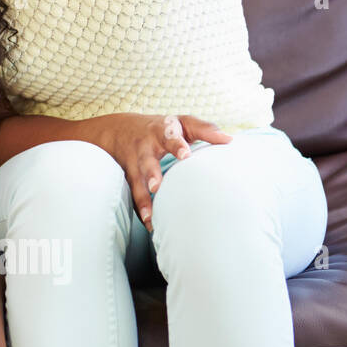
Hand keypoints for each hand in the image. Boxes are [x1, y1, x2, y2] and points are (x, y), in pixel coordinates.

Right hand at [93, 113, 232, 231]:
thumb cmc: (160, 128)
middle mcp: (145, 148)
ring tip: (150, 217)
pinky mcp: (128, 177)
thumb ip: (204, 129)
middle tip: (156, 186)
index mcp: (161, 132)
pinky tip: (149, 224)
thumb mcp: (181, 122)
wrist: (117, 129)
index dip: (177, 145)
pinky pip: (132, 194)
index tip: (185, 155)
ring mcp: (133, 163)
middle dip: (151, 173)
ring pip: (136, 181)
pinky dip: (139, 209)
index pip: (169, 136)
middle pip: (147, 160)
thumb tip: (229, 140)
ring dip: (142, 199)